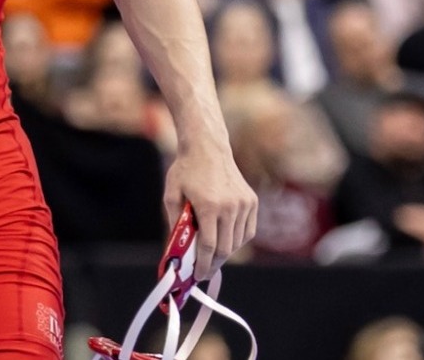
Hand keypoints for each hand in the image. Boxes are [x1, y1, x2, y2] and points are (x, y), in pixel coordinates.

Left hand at [164, 143, 258, 280]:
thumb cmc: (185, 170)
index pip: (208, 246)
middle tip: (203, 270)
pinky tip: (225, 239)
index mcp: (208, 206)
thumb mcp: (172, 195)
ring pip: (237, 242)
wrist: (208, 148)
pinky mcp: (252, 202)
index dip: (203, 265)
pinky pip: (248, 231)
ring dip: (225, 252)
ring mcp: (244, 204)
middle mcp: (230, 207)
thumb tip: (177, 250)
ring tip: (211, 254)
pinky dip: (237, 240)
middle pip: (225, 248)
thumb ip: (175, 223)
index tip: (198, 276)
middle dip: (213, 263)